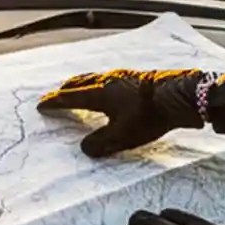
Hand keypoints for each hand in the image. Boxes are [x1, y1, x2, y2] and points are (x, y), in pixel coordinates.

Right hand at [36, 69, 203, 156]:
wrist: (182, 96)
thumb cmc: (150, 116)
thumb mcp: (123, 135)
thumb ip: (101, 142)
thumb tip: (84, 148)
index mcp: (100, 93)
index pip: (70, 97)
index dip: (55, 102)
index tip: (42, 104)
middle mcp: (108, 80)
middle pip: (80, 82)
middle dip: (66, 89)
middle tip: (56, 94)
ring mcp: (123, 76)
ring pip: (95, 77)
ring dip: (82, 83)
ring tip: (78, 88)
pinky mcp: (137, 77)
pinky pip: (108, 78)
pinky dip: (98, 82)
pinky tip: (108, 88)